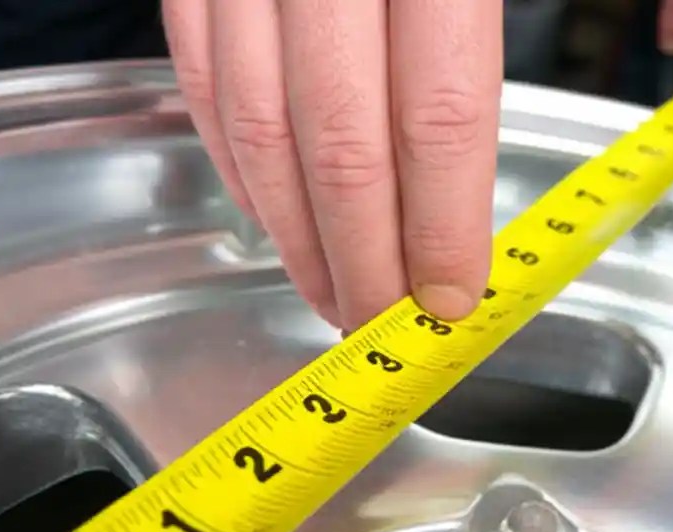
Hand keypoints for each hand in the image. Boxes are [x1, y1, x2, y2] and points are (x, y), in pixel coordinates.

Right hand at [164, 0, 500, 331]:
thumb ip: (469, 72)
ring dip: (298, 236)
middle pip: (343, 147)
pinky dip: (240, 171)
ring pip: (262, 130)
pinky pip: (203, 86)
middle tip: (382, 319)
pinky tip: (273, 218)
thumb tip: (464, 211)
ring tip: (330, 292)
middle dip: (364, 259)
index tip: (449, 295)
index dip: (443, 226)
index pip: (440, 119)